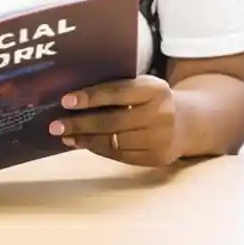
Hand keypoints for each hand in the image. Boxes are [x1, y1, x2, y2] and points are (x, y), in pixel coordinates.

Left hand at [49, 75, 184, 167]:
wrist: (188, 122)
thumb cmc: (153, 99)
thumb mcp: (143, 86)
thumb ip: (117, 88)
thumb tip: (74, 98)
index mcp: (155, 89)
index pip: (117, 92)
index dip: (90, 97)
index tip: (65, 100)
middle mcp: (160, 114)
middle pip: (112, 121)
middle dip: (80, 123)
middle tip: (55, 125)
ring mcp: (160, 139)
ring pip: (114, 142)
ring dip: (86, 139)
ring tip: (66, 136)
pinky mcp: (156, 158)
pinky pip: (120, 155)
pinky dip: (99, 149)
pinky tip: (84, 144)